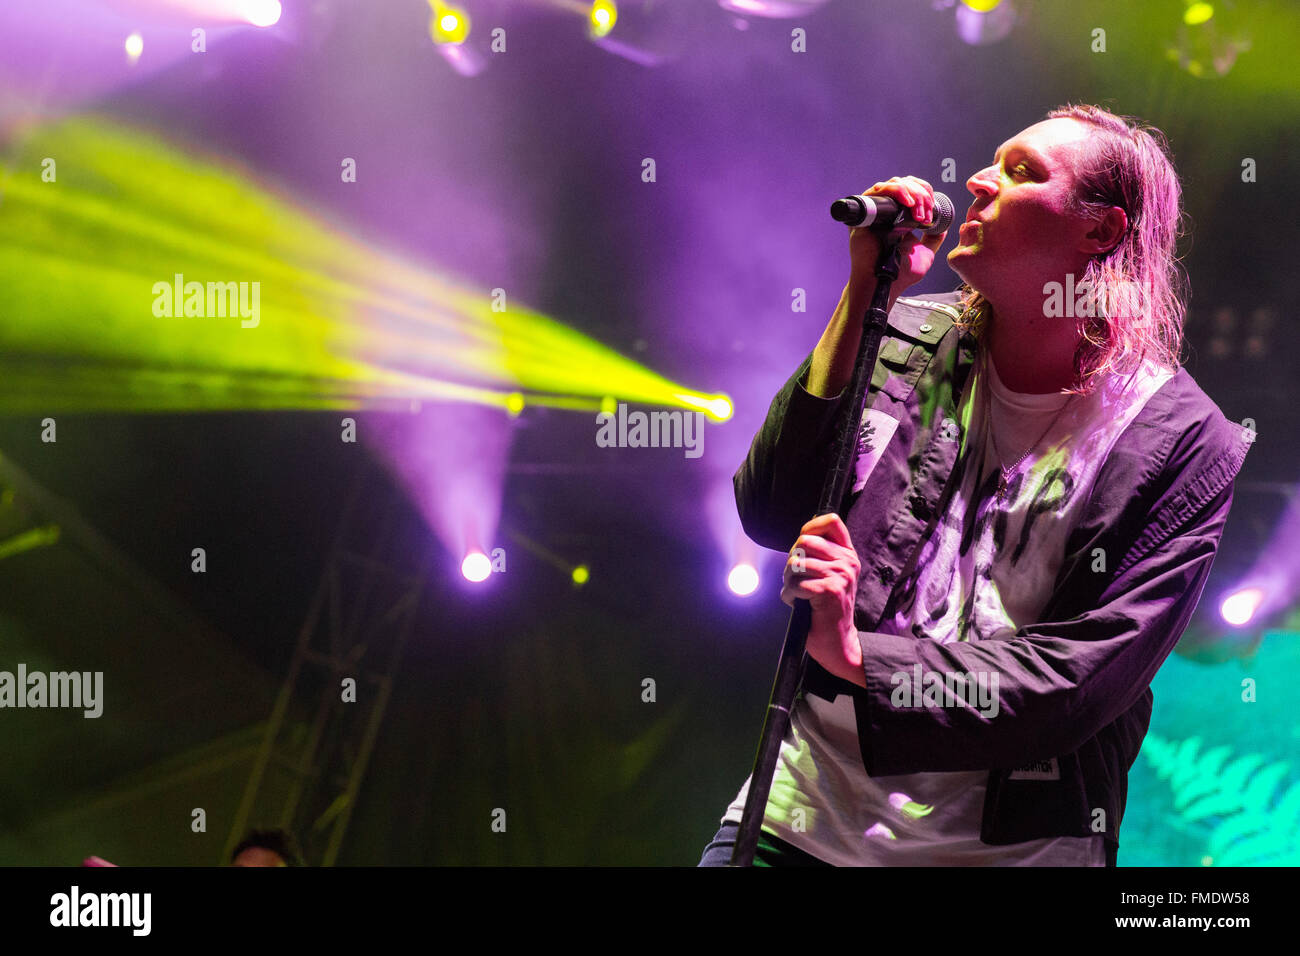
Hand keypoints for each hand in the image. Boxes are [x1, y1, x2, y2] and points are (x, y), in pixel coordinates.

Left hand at [781, 513, 863, 684]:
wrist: (839, 641)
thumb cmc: (827, 608)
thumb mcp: (830, 575)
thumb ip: (821, 554)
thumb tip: (803, 535)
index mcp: (848, 555)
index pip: (831, 521)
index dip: (809, 528)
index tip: (801, 548)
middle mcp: (848, 562)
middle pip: (804, 541)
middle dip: (791, 561)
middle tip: (795, 578)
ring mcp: (841, 575)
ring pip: (796, 564)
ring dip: (788, 581)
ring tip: (797, 593)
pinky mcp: (830, 590)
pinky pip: (796, 584)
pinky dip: (790, 595)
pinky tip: (799, 604)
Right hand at [848, 175, 949, 297]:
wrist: (886, 283)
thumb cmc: (901, 274)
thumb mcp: (925, 253)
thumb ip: (933, 239)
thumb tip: (943, 226)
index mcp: (898, 218)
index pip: (911, 190)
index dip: (925, 191)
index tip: (933, 207)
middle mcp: (885, 212)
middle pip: (904, 183)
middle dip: (921, 192)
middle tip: (927, 211)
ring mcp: (874, 212)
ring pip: (893, 184)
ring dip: (912, 192)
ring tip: (919, 210)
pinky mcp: (863, 214)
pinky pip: (876, 191)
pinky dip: (895, 190)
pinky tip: (907, 202)